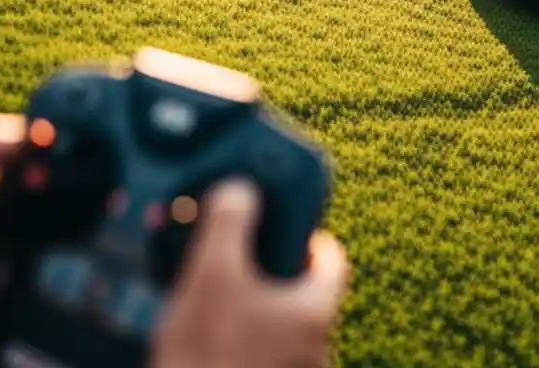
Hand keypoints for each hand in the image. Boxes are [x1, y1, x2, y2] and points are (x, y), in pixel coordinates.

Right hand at [153, 180, 349, 367]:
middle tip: (235, 261)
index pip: (331, 257)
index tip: (283, 225)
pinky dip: (243, 341)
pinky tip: (207, 339)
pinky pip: (263, 354)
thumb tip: (241, 188)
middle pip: (304, 292)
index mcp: (313, 309)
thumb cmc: (208, 359)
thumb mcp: (211, 276)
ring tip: (211, 301)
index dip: (308, 235)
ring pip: (281, 327)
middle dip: (272, 272)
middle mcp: (315, 345)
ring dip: (253, 310)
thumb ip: (228, 225)